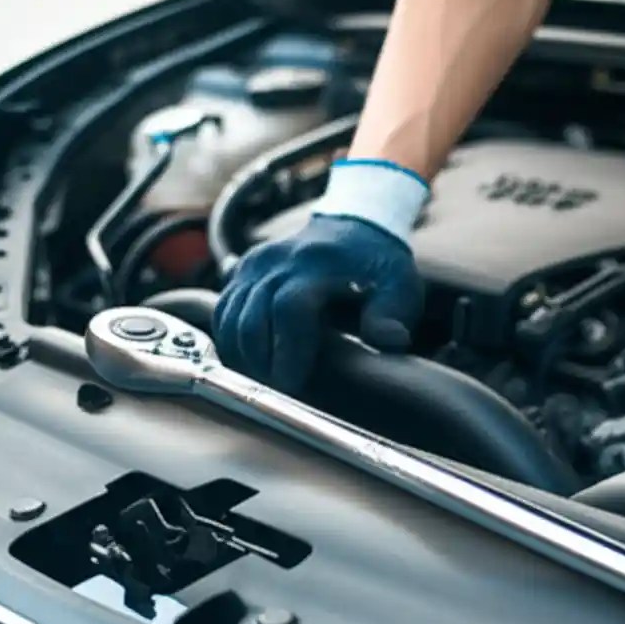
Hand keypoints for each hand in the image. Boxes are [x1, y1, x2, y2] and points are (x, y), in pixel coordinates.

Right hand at [213, 215, 422, 392]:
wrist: (354, 229)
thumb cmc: (379, 268)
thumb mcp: (400, 288)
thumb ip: (392, 315)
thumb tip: (391, 341)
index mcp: (319, 264)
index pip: (290, 308)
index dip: (288, 350)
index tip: (292, 385)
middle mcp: (279, 260)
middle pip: (253, 317)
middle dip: (261, 362)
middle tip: (278, 393)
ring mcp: (255, 263)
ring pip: (230, 316)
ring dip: (242, 355)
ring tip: (265, 383)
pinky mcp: (242, 270)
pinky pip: (224, 310)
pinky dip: (232, 341)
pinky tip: (251, 363)